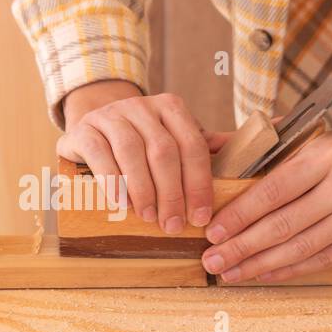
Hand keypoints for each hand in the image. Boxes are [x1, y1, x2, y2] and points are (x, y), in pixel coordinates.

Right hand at [58, 81, 213, 231]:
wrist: (90, 130)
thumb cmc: (139, 143)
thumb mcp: (171, 140)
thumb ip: (203, 147)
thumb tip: (248, 157)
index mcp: (170, 107)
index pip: (192, 145)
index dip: (198, 183)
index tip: (200, 216)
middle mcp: (141, 106)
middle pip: (163, 150)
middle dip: (171, 193)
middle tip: (173, 225)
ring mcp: (110, 114)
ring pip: (132, 151)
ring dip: (143, 189)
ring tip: (149, 217)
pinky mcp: (84, 129)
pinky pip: (99, 153)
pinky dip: (112, 180)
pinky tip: (121, 204)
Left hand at [201, 123, 331, 281]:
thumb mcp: (326, 139)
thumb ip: (282, 155)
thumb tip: (227, 161)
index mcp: (326, 154)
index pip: (272, 190)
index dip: (239, 215)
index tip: (213, 231)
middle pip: (280, 224)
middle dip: (240, 246)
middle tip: (211, 260)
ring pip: (298, 248)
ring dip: (259, 265)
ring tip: (229, 274)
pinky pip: (322, 260)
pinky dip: (290, 270)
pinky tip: (265, 275)